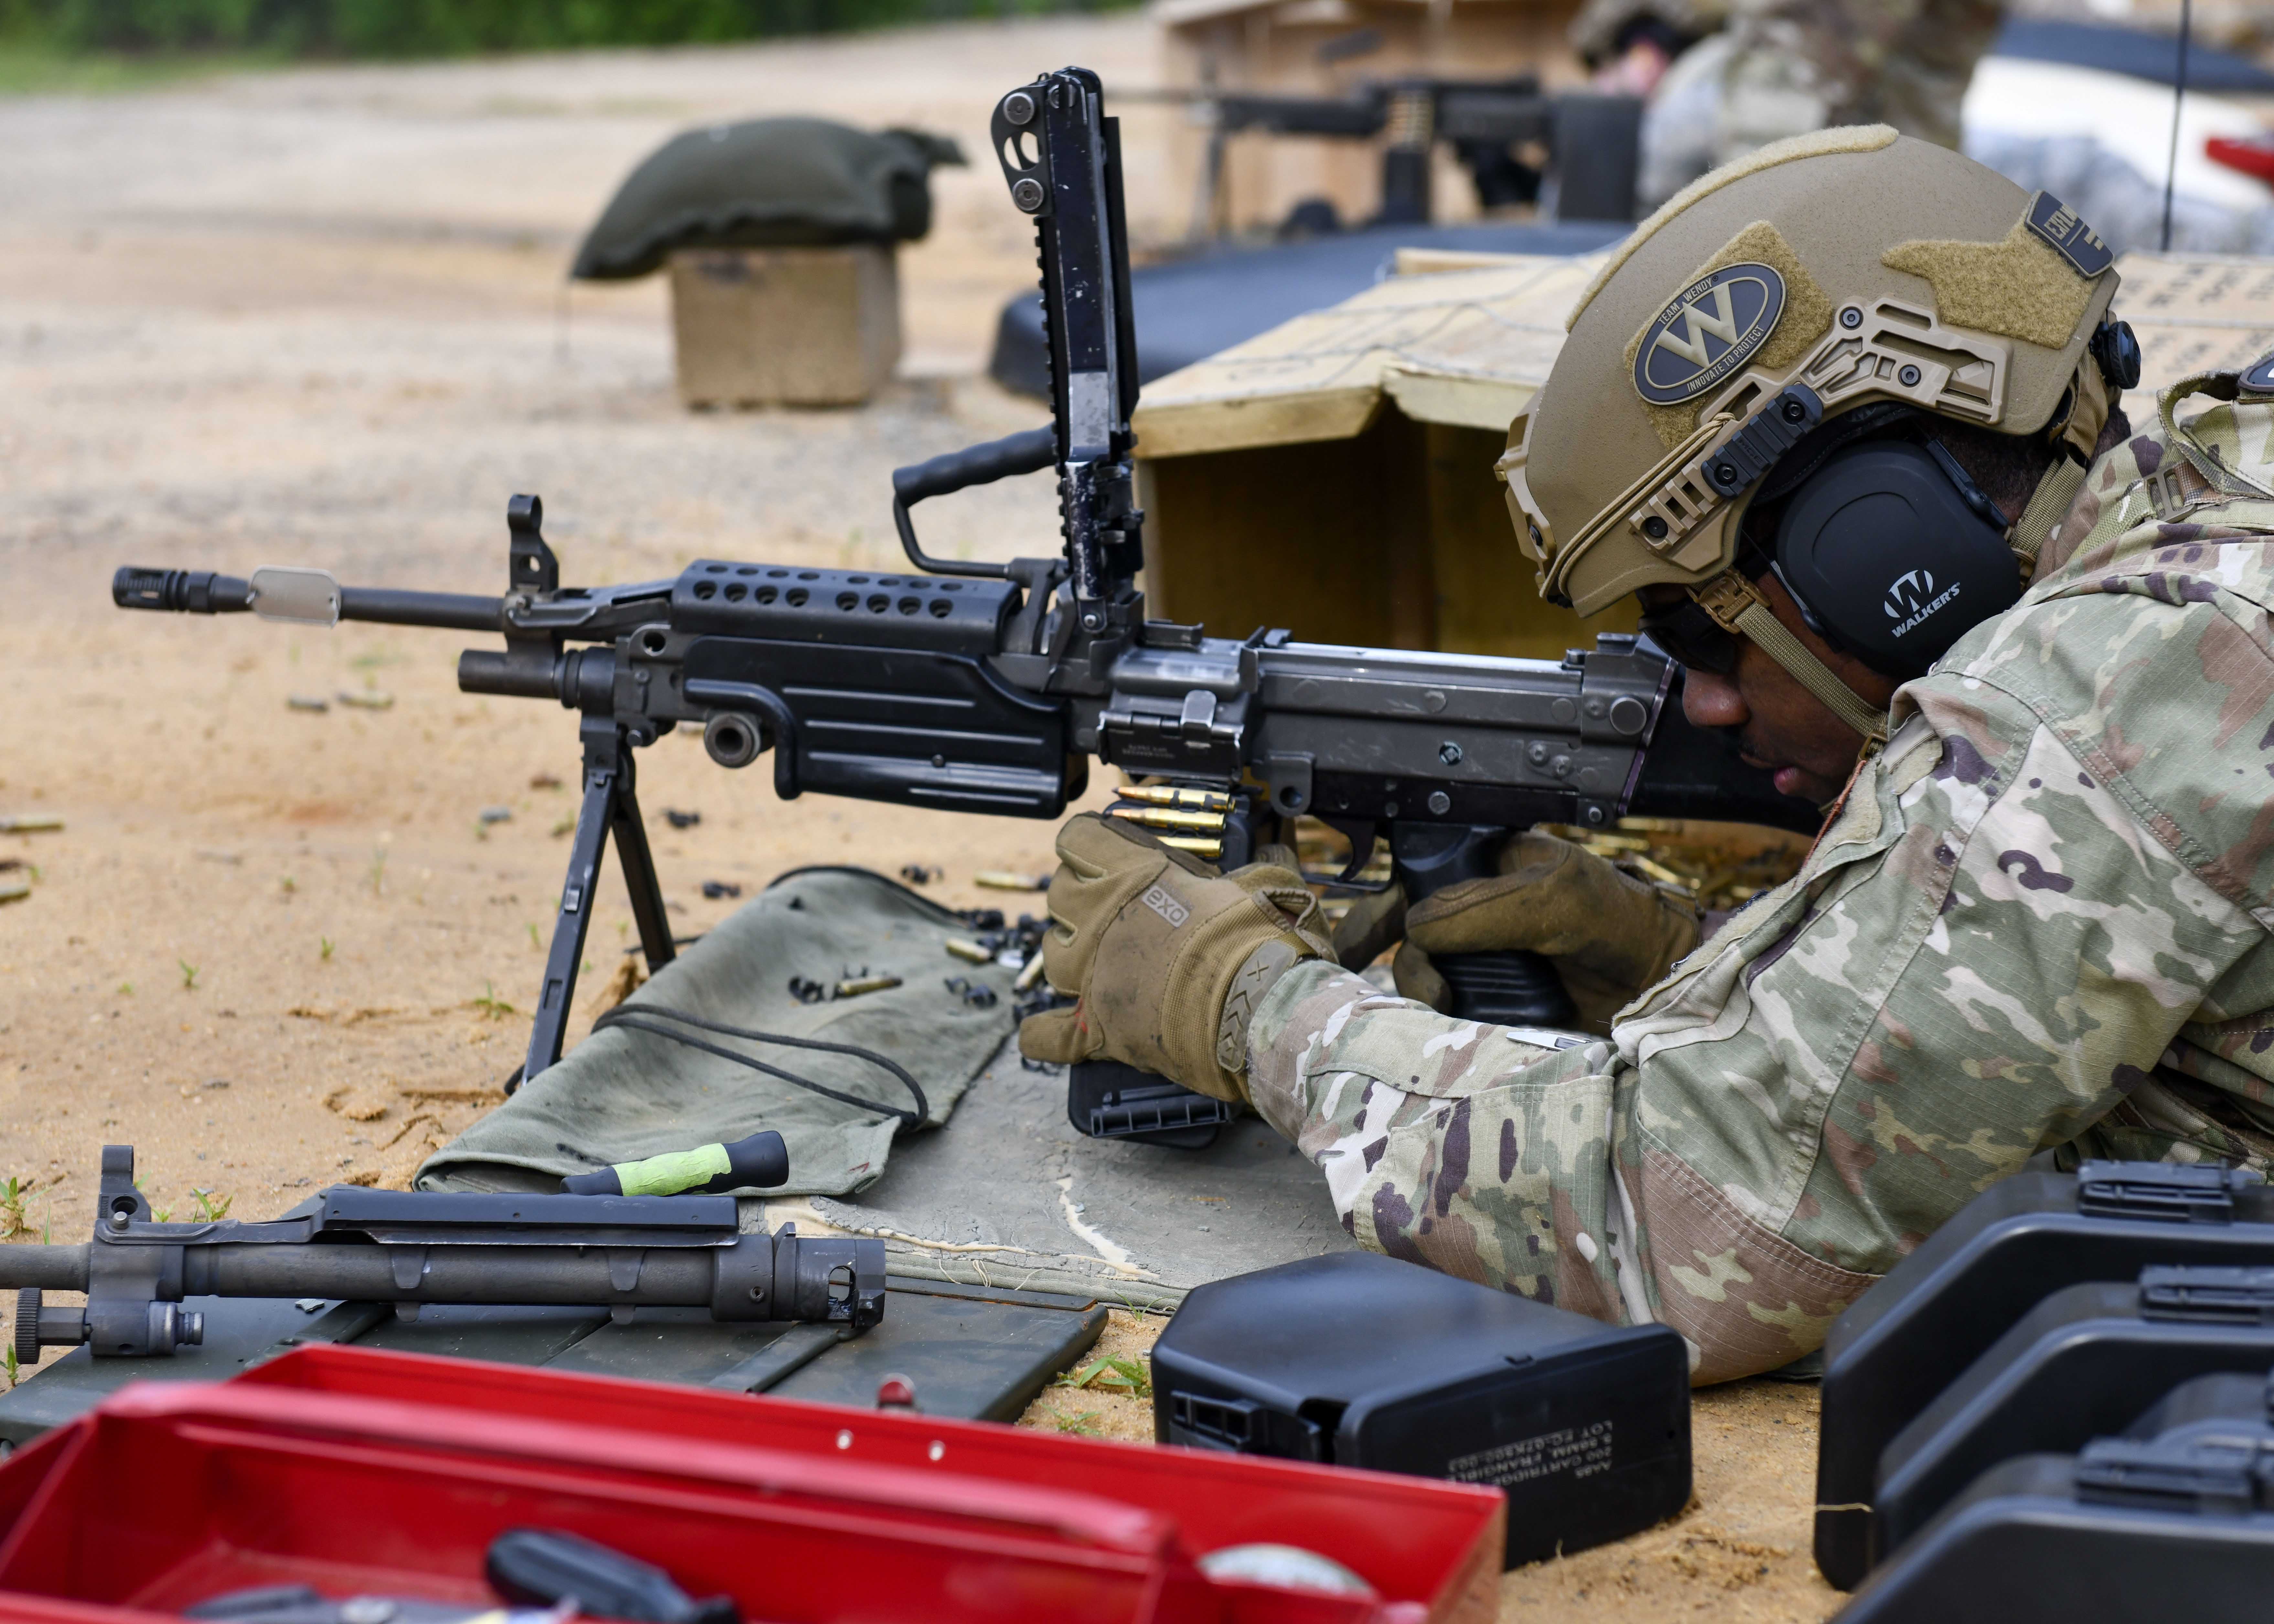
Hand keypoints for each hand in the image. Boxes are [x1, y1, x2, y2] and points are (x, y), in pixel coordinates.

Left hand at [1017, 814, 1331, 1100]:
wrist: (1260, 1012)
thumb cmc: (1264, 943)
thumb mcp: (1265, 886)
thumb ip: (1256, 869)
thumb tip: (1275, 855)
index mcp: (1133, 877)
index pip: (1079, 839)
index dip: (1089, 841)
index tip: (1103, 846)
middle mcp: (1100, 923)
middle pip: (1058, 895)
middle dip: (1077, 894)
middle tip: (1107, 902)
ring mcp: (1094, 978)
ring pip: (1051, 956)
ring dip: (1066, 952)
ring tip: (1090, 955)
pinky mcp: (1100, 1029)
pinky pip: (1052, 1036)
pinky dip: (1042, 1035)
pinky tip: (1037, 1034)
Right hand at [1330, 832, 1698, 1032]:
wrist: (1666, 989)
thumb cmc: (1622, 923)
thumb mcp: (1556, 897)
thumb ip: (1484, 908)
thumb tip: (1415, 929)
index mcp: (1487, 869)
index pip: (1416, 874)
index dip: (1382, 896)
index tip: (1351, 930)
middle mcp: (1476, 916)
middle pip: (1403, 927)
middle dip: (1376, 945)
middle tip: (1360, 968)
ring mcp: (1482, 963)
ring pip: (1417, 974)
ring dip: (1415, 988)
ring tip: (1442, 1002)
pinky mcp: (1490, 1009)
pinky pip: (1442, 1016)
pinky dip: (1431, 1023)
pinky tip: (1436, 1027)